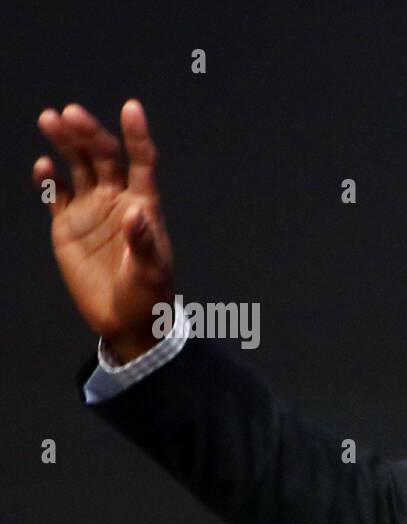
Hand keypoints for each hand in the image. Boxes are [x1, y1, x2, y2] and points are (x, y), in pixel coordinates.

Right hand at [34, 99, 174, 362]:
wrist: (125, 321)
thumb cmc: (148, 297)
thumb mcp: (151, 273)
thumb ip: (143, 242)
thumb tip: (135, 213)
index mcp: (143, 206)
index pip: (142, 163)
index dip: (137, 135)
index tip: (131, 108)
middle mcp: (116, 200)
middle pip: (103, 157)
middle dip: (89, 133)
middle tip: (70, 113)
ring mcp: (91, 210)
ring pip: (78, 166)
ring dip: (65, 143)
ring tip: (51, 120)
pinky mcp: (68, 224)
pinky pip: (56, 194)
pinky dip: (49, 179)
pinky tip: (43, 167)